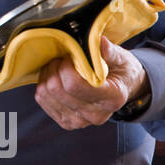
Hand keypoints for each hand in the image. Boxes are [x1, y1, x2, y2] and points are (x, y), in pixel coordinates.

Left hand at [34, 36, 149, 129]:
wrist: (122, 89)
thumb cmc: (120, 70)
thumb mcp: (121, 58)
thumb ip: (110, 51)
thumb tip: (100, 42)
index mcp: (112, 98)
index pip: (74, 85)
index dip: (65, 67)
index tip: (70, 57)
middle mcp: (96, 115)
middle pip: (57, 89)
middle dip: (55, 68)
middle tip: (63, 59)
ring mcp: (81, 121)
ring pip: (46, 94)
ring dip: (48, 75)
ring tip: (59, 67)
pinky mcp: (67, 122)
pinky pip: (42, 100)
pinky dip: (44, 85)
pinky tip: (56, 78)